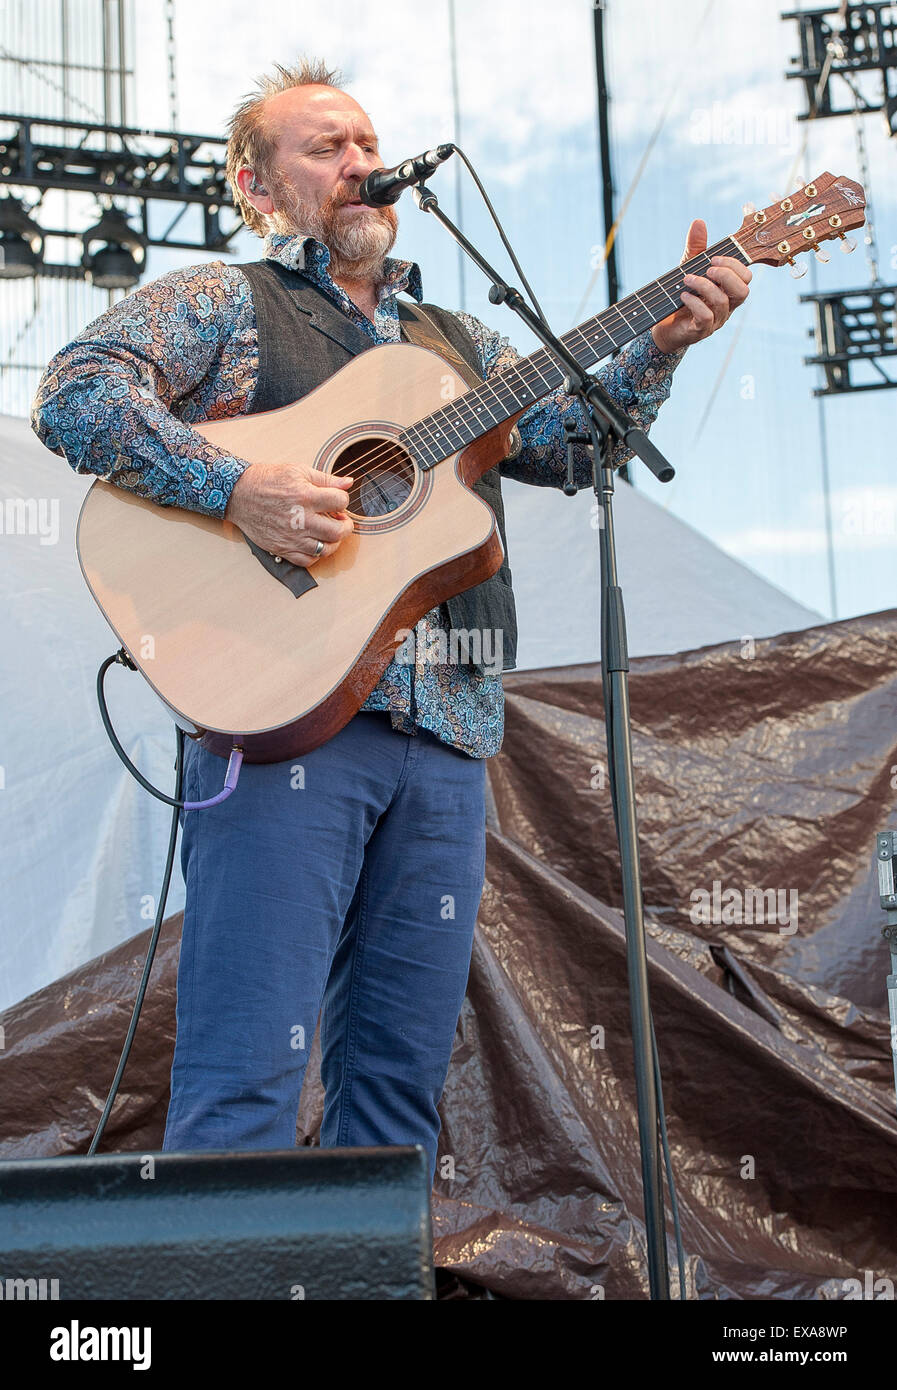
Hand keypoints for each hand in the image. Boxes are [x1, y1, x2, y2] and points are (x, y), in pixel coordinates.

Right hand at [225, 460, 354, 567]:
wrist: (239, 494)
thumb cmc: (268, 480)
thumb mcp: (298, 471)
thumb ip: (326, 479)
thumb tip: (348, 483)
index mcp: (306, 496)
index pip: (341, 502)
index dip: (342, 500)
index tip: (336, 501)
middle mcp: (301, 519)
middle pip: (338, 531)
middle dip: (345, 525)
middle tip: (340, 520)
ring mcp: (292, 537)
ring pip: (326, 549)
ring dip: (333, 541)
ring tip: (328, 532)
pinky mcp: (282, 549)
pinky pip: (307, 560)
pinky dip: (316, 555)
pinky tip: (314, 543)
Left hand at [651, 218, 750, 355]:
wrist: (662, 325)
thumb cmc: (681, 295)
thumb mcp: (688, 267)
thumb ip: (696, 247)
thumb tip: (699, 222)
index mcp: (728, 290)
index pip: (746, 278)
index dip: (734, 265)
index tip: (713, 257)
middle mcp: (726, 307)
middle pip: (743, 291)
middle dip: (726, 275)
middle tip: (707, 268)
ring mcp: (715, 320)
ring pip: (722, 302)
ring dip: (704, 286)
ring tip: (687, 279)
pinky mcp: (700, 331)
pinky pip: (705, 317)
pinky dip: (694, 303)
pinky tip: (682, 295)